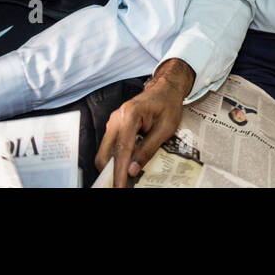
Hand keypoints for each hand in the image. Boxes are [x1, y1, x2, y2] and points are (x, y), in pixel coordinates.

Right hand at [95, 59, 194, 186]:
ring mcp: (114, 121)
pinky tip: (126, 165)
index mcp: (130, 115)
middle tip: (121, 185)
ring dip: (113, 165)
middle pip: (105, 152)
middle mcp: (117, 118)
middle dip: (110, 171)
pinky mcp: (115, 126)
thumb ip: (148, 148)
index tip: (119, 186)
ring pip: (106, 150)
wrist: (165, 89)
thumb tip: (133, 169)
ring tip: (125, 178)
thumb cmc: (168, 104)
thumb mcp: (165, 128)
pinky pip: (111, 145)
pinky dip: (115, 158)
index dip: (120, 171)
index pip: (122, 149)